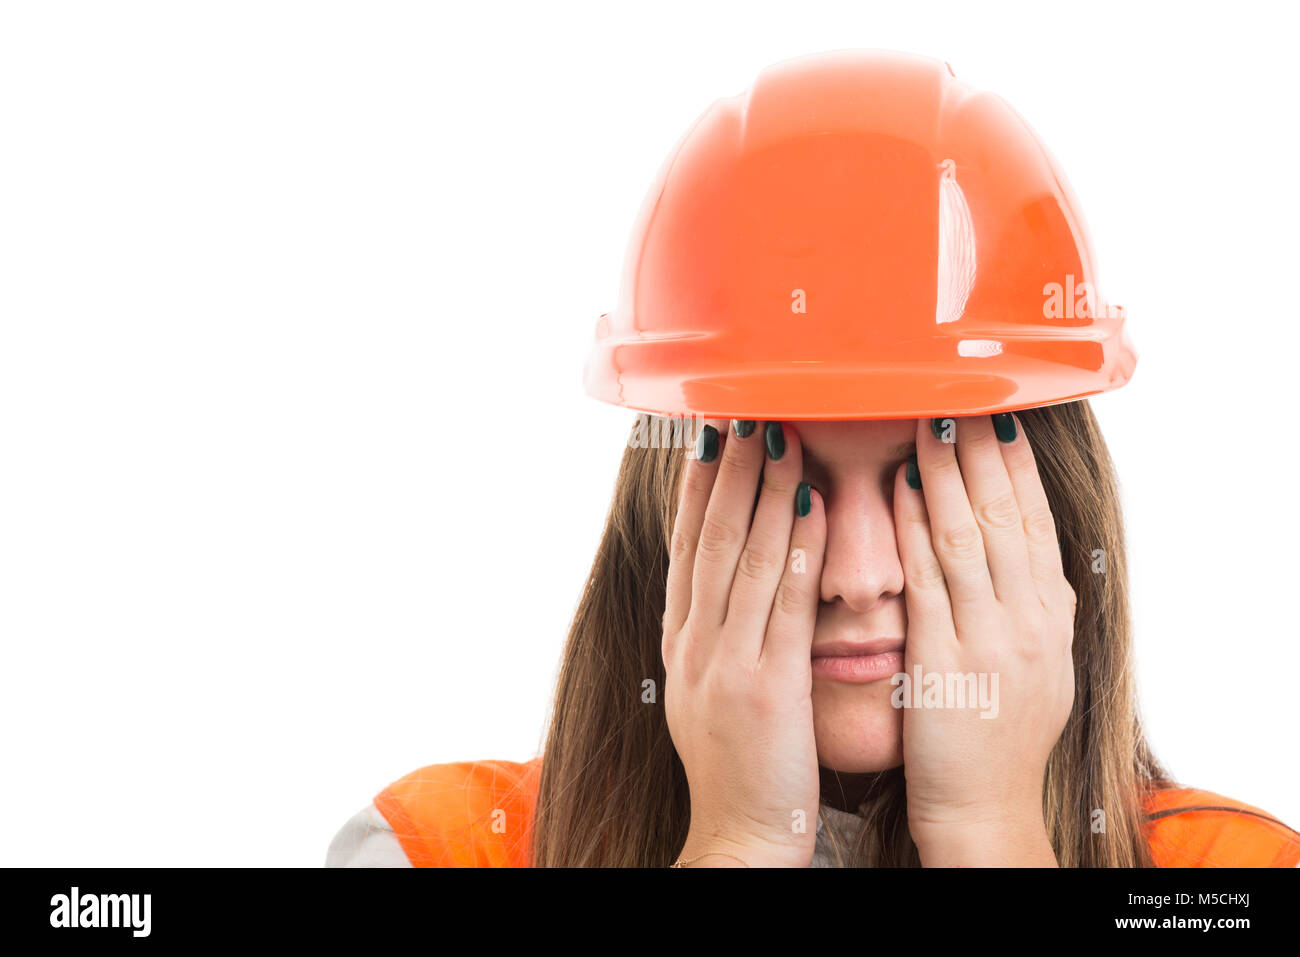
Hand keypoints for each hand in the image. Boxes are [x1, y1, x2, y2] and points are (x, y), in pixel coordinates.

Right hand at [663, 419, 825, 867]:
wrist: (741, 833)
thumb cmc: (741, 763)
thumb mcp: (712, 688)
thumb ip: (720, 630)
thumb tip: (734, 580)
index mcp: (682, 640)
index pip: (688, 544)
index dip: (697, 483)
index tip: (711, 433)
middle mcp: (694, 641)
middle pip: (710, 536)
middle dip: (727, 468)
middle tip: (743, 408)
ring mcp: (723, 661)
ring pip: (743, 557)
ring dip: (762, 489)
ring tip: (779, 433)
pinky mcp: (763, 684)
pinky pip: (781, 603)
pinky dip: (795, 547)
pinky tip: (809, 505)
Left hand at [892, 414, 1074, 865]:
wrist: (985, 808)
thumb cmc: (997, 733)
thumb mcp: (1031, 659)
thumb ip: (1024, 599)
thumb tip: (1021, 543)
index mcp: (1049, 615)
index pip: (1035, 517)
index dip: (1017, 462)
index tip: (1001, 409)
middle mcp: (1030, 619)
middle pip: (1008, 513)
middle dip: (985, 448)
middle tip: (964, 389)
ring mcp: (992, 638)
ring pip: (971, 536)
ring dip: (950, 470)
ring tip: (932, 417)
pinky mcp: (949, 660)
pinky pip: (933, 580)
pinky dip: (919, 528)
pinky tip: (904, 486)